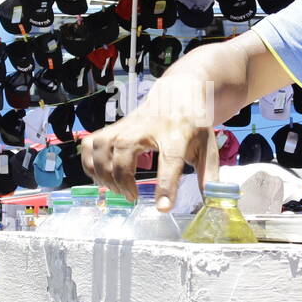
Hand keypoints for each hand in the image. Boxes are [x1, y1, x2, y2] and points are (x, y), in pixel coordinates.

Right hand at [81, 75, 218, 211]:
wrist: (178, 93)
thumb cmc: (193, 124)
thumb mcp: (208, 148)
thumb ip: (209, 176)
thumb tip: (211, 203)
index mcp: (177, 134)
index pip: (170, 160)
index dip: (166, 185)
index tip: (162, 208)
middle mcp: (148, 127)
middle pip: (125, 150)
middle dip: (123, 178)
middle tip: (132, 196)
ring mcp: (127, 125)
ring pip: (103, 146)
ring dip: (105, 173)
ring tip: (118, 190)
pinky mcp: (114, 127)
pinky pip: (91, 145)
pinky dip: (90, 164)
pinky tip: (103, 177)